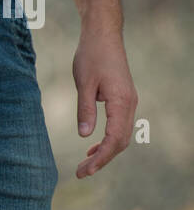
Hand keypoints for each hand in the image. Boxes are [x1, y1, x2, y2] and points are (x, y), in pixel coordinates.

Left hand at [72, 30, 137, 177]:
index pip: (114, 139)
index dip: (101, 158)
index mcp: (122, 102)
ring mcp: (128, 102)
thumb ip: (85, 109)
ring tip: (85, 166)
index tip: (85, 170)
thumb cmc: (91, 56)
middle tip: (80, 173)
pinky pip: (118, 126)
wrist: (103, 36)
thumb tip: (85, 136)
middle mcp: (129, 104)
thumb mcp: (84, 83)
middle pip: (120, 142)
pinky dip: (106, 140)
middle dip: (101, 160)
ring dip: (104, 152)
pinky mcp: (122, 99)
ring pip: (120, 136)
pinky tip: (91, 148)